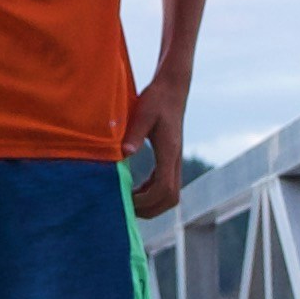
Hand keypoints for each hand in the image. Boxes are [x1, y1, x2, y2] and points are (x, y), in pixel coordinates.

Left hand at [123, 72, 187, 208]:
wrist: (172, 89)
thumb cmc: (156, 99)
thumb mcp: (142, 114)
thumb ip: (134, 134)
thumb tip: (125, 153)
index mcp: (169, 152)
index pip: (164, 188)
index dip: (146, 200)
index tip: (127, 199)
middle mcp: (175, 159)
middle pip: (171, 198)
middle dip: (151, 209)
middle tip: (127, 209)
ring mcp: (174, 160)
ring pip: (171, 194)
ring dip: (152, 203)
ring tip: (129, 201)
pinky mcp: (170, 158)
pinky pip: (165, 184)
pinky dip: (151, 193)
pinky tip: (136, 190)